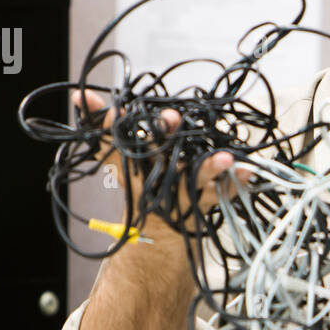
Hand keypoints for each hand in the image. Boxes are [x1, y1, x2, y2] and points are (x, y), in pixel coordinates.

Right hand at [70, 88, 249, 219]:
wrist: (157, 234)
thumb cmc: (142, 185)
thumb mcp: (119, 159)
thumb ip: (103, 128)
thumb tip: (80, 95)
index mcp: (134, 165)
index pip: (118, 143)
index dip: (114, 127)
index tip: (118, 109)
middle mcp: (156, 179)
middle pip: (159, 158)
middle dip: (165, 138)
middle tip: (172, 119)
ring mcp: (180, 194)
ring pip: (194, 180)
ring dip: (209, 168)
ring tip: (224, 157)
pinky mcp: (203, 203)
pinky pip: (223, 193)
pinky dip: (237, 183)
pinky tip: (249, 171)